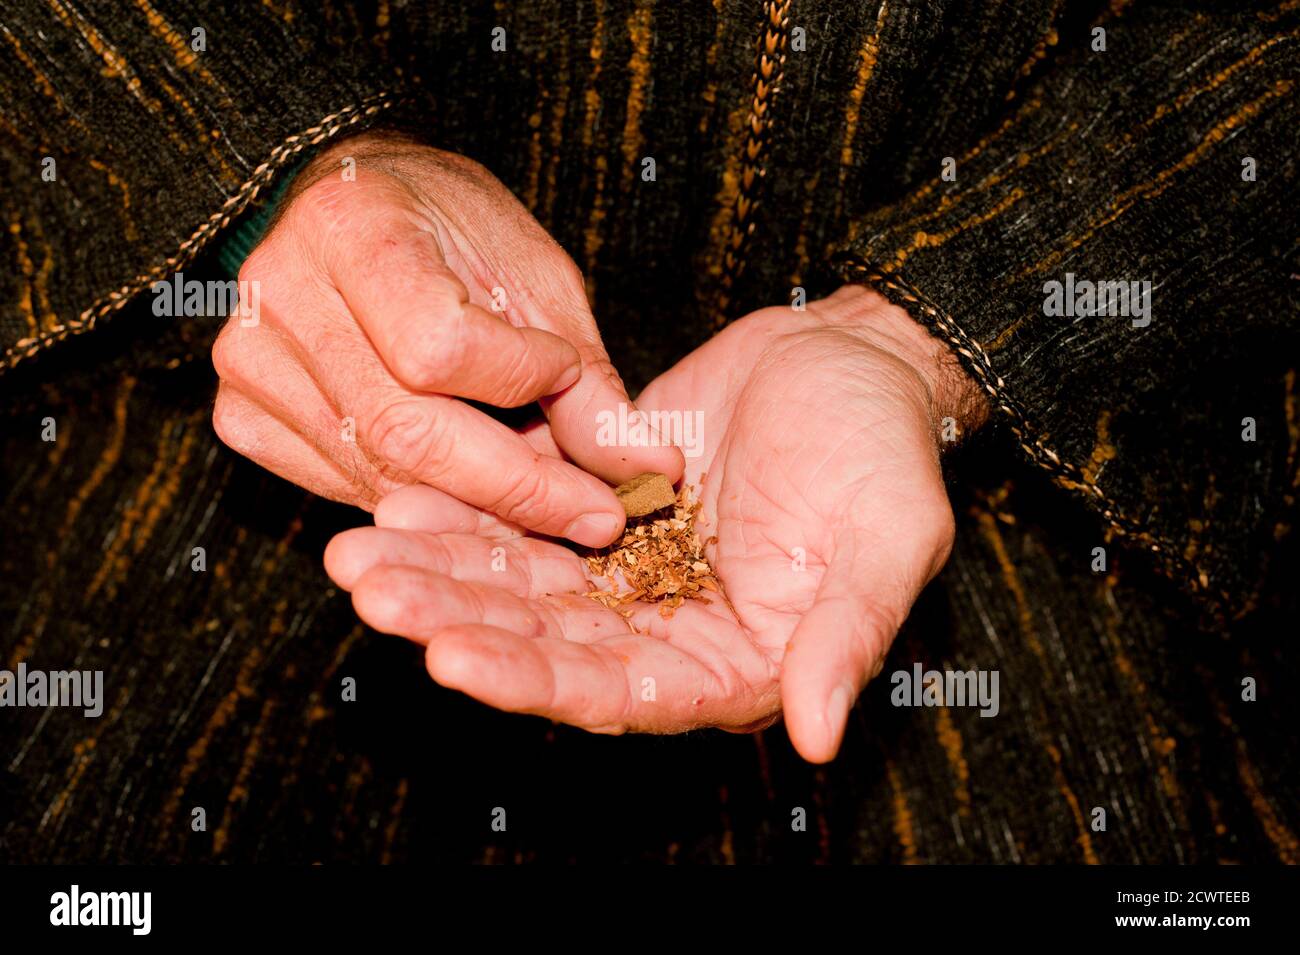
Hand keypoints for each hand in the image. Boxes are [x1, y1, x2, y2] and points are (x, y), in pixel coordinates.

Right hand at [211, 130, 681, 545]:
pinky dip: (419, 498)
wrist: (359, 207)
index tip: (567, 377)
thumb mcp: (537, 279)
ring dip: (475, 505)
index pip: (439, 347)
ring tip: (540, 498)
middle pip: (406, 433)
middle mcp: (279, 293)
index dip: (521, 380)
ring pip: (379, 475)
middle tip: (593, 515)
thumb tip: (646, 472)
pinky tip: (463, 483)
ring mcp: (249, 360)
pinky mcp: (243, 413)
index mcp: (352, 225)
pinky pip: (345, 485)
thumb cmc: (455, 228)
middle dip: (517, 490)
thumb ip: (588, 380)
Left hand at [324, 286, 986, 760]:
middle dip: (459, 623)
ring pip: (521, 588)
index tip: (454, 658)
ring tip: (364, 555)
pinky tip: (404, 505)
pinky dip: (468, 517)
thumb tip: (818, 738)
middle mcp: (671, 630)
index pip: (624, 692)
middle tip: (377, 595)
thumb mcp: (889, 540)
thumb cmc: (887, 451)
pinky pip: (525, 523)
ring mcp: (630, 572)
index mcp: (734, 660)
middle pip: (549, 646)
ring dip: (444, 574)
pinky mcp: (601, 511)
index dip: (538, 681)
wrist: (851, 358)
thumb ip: (847, 637)